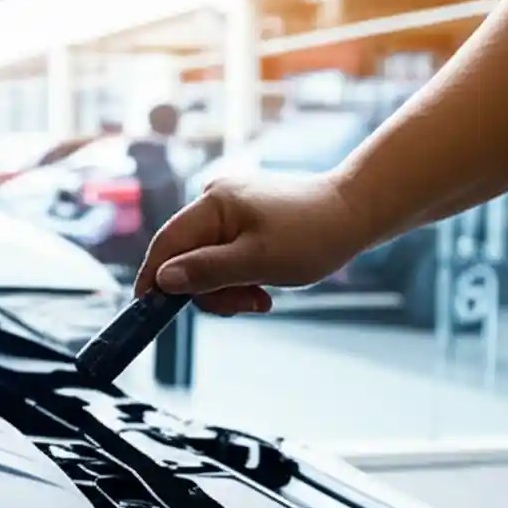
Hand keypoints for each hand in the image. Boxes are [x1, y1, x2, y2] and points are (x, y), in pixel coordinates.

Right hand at [133, 172, 374, 315]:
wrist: (358, 212)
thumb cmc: (313, 234)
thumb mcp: (258, 261)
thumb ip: (207, 271)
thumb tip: (163, 281)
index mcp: (213, 203)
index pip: (167, 243)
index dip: (154, 278)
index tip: (148, 308)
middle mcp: (215, 199)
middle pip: (187, 256)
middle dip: (209, 289)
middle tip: (245, 305)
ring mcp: (231, 208)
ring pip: (207, 260)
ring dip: (228, 287)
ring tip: (262, 297)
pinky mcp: (246, 219)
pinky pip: (226, 255)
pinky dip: (239, 276)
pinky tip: (263, 285)